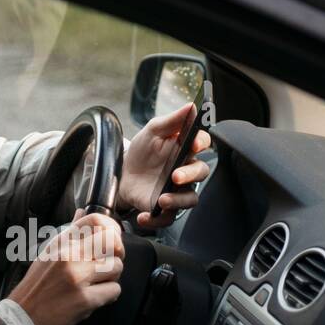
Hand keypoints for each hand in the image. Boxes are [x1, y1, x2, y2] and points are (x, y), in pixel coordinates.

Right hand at [7, 212, 124, 324]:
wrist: (21, 319)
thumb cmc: (36, 288)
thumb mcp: (48, 254)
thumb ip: (69, 234)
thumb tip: (82, 213)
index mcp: (60, 243)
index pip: (95, 219)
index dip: (112, 229)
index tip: (112, 240)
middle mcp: (68, 255)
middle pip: (112, 241)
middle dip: (117, 254)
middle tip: (109, 265)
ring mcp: (76, 277)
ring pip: (117, 267)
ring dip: (112, 278)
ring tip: (97, 285)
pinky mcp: (84, 299)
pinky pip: (114, 290)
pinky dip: (108, 296)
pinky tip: (94, 298)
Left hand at [117, 100, 211, 228]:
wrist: (122, 173)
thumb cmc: (142, 151)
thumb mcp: (153, 131)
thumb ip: (173, 120)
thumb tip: (192, 105)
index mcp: (185, 149)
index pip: (202, 143)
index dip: (201, 143)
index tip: (194, 144)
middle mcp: (186, 170)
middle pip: (200, 173)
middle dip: (190, 175)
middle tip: (175, 176)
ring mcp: (177, 190)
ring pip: (189, 199)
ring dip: (178, 201)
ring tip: (161, 199)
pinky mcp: (165, 207)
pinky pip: (168, 218)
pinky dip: (156, 219)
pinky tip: (144, 215)